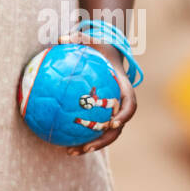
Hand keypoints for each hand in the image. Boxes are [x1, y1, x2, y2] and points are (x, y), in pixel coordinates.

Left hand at [55, 31, 136, 155]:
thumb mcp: (92, 39)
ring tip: (71, 153)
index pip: (130, 105)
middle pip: (117, 128)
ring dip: (91, 146)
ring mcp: (112, 113)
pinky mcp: (102, 117)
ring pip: (106, 135)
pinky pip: (93, 130)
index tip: (113, 123)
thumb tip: (59, 38)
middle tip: (87, 147)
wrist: (107, 54)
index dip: (124, 116)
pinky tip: (62, 145)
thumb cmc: (100, 47)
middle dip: (104, 140)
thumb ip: (78, 38)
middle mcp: (120, 105)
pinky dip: (81, 138)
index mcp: (124, 88)